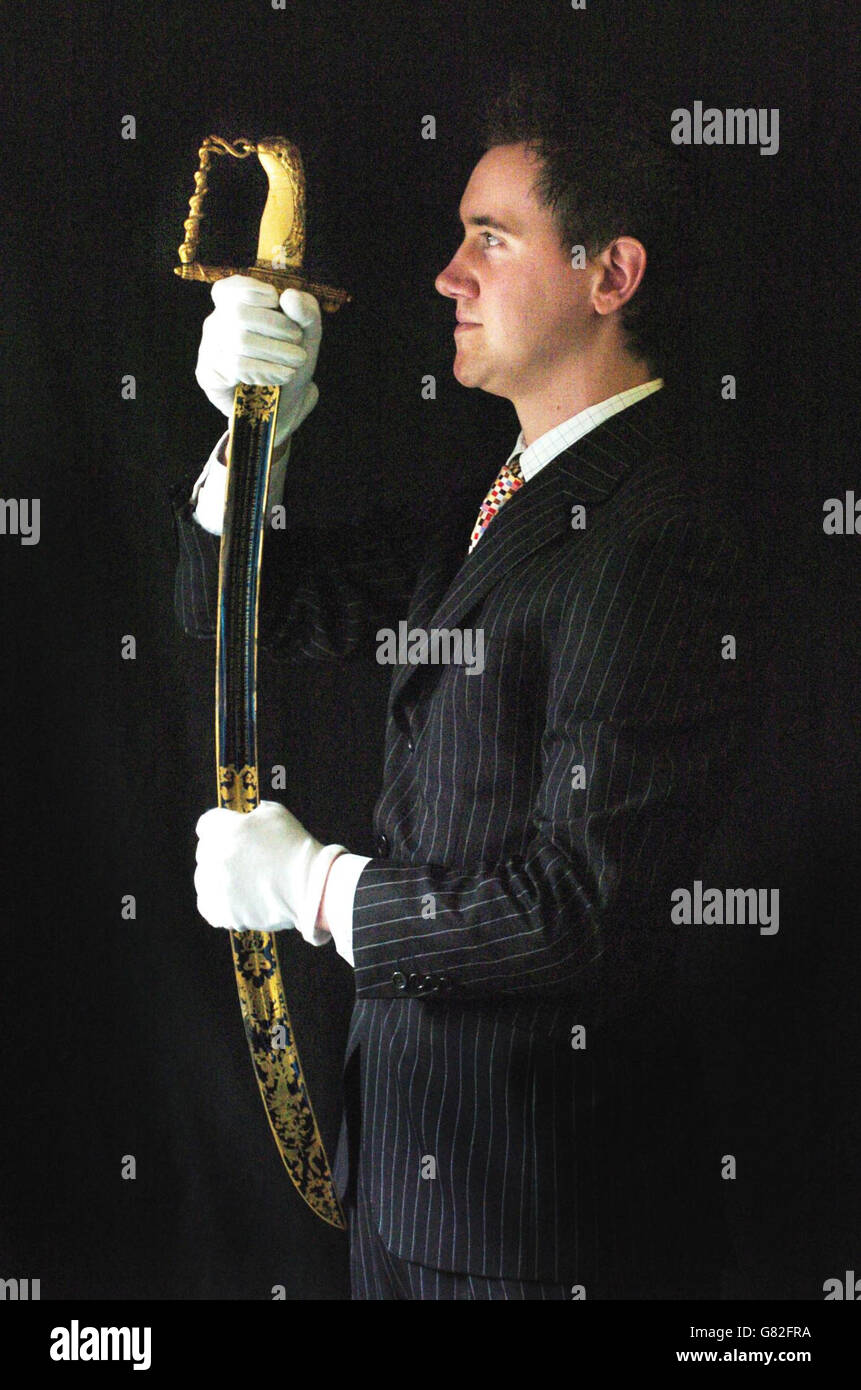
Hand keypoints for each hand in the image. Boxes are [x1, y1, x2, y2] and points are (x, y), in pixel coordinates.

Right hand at [194, 274, 321, 450]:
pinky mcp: (208, 375)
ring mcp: (208, 349)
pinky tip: (281, 376)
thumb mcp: (308, 334)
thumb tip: (289, 296)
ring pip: (240, 341)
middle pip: (239, 314)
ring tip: (296, 362)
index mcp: (233, 306)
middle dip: (276, 326)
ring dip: (276, 351)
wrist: (284, 405)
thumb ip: (306, 311)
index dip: (255, 291)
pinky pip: (236, 367)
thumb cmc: (290, 361)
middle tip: (298, 342)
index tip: (278, 302)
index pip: (229, 288)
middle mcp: (216, 324)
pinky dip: (266, 370)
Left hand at [194, 801, 345, 940]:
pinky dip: (219, 904)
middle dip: (222, 852)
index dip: (222, 828)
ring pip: (204, 880)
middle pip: (205, 852)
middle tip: (246, 860)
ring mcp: (216, 887)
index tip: (232, 835)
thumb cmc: (296, 847)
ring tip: (244, 882)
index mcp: (223, 829)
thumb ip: (251, 813)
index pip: (207, 824)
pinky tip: (236, 900)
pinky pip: (208, 907)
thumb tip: (245, 819)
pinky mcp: (222, 913)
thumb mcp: (275, 814)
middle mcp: (214, 857)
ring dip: (219, 879)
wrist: (311, 886)